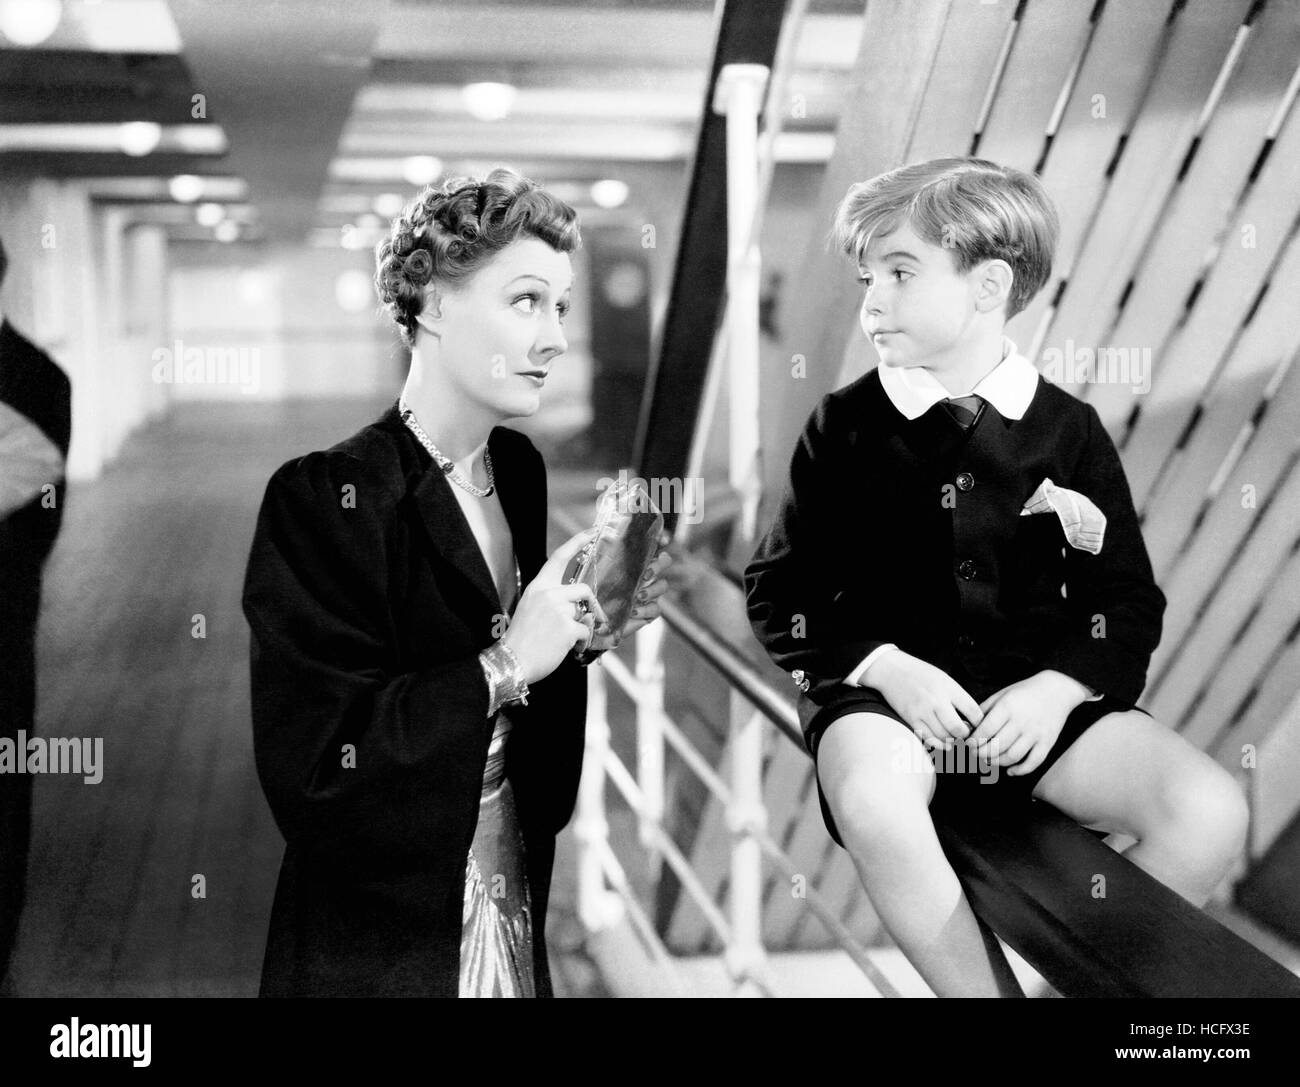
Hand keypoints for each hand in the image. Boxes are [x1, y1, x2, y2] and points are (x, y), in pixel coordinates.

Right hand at [502, 527, 610, 684]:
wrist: (513, 661)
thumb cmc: (522, 639)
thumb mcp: (531, 609)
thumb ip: (552, 600)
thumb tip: (578, 604)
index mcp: (537, 587)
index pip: (559, 557)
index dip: (577, 542)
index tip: (592, 532)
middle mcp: (548, 594)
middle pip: (583, 589)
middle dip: (593, 605)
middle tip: (598, 617)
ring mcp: (558, 610)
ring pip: (585, 613)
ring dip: (583, 628)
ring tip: (571, 641)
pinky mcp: (567, 627)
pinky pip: (586, 631)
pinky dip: (583, 643)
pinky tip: (572, 650)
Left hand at [584, 532, 672, 653]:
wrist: (580, 626)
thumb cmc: (579, 597)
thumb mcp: (577, 570)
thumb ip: (580, 548)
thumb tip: (591, 531)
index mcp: (628, 563)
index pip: (649, 547)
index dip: (660, 540)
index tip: (660, 541)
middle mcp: (639, 576)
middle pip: (662, 563)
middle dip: (658, 566)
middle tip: (645, 574)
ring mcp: (644, 595)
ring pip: (661, 586)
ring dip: (652, 589)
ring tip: (638, 595)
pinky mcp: (644, 615)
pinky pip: (656, 609)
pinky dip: (647, 610)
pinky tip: (634, 611)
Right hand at [863, 649, 982, 750]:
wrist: (891, 670)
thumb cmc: (920, 673)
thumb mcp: (944, 678)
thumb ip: (957, 696)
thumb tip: (971, 718)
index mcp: (948, 687)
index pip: (973, 711)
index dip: (980, 722)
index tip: (979, 725)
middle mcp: (936, 700)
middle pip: (959, 729)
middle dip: (966, 736)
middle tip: (966, 735)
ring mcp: (922, 711)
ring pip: (944, 737)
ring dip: (952, 741)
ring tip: (955, 738)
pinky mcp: (911, 719)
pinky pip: (928, 738)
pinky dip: (938, 744)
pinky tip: (943, 743)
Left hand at [967, 670, 1088, 775]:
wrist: (1056, 690)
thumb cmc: (1023, 693)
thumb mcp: (1001, 695)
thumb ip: (983, 711)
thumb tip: (966, 728)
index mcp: (1007, 707)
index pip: (985, 731)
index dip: (973, 741)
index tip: (968, 744)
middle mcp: (1021, 721)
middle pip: (997, 746)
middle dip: (981, 754)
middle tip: (975, 754)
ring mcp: (1036, 733)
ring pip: (1012, 757)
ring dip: (997, 763)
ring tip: (989, 760)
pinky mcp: (1047, 743)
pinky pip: (1033, 763)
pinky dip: (1020, 770)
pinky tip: (1010, 771)